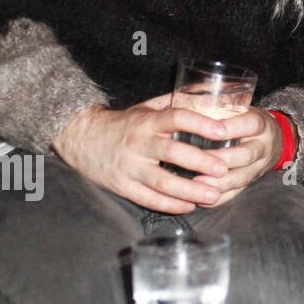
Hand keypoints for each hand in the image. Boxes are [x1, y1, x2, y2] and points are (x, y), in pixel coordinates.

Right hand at [52, 94, 233, 213]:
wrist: (80, 138)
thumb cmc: (122, 124)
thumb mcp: (145, 109)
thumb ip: (173, 106)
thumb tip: (208, 98)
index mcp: (147, 121)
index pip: (177, 118)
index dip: (201, 124)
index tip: (223, 131)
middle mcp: (139, 143)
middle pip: (173, 153)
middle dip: (201, 162)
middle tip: (224, 168)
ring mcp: (130, 167)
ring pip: (163, 182)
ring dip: (191, 190)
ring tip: (214, 194)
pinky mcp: (122, 187)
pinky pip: (149, 199)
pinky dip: (171, 204)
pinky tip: (190, 206)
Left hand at [185, 108, 282, 207]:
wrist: (275, 139)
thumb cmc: (245, 120)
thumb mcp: (240, 109)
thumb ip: (218, 106)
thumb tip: (186, 98)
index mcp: (260, 123)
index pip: (250, 124)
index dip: (232, 128)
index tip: (213, 131)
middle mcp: (263, 146)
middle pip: (246, 155)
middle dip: (221, 159)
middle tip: (197, 161)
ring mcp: (259, 167)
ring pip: (242, 177)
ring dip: (219, 182)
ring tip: (196, 183)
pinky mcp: (252, 182)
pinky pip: (237, 193)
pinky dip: (219, 197)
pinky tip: (201, 199)